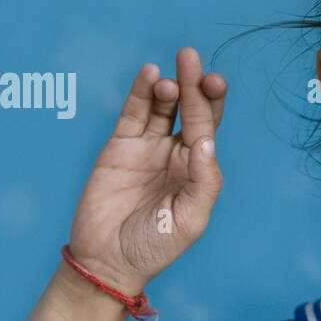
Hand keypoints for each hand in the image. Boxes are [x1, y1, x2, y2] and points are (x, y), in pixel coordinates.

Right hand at [66, 47, 225, 293]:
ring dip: (168, 87)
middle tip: (191, 60)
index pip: (208, 128)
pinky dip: (140, 93)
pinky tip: (149, 74)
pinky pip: (133, 114)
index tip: (213, 82)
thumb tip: (207, 143)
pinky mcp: (120, 147)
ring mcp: (148, 148)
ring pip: (162, 107)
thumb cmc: (155, 246)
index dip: (211, 103)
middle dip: (193, 85)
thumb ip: (203, 182)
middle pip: (190, 110)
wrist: (108, 261)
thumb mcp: (190, 220)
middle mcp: (176, 154)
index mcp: (198, 170)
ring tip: (169, 80)